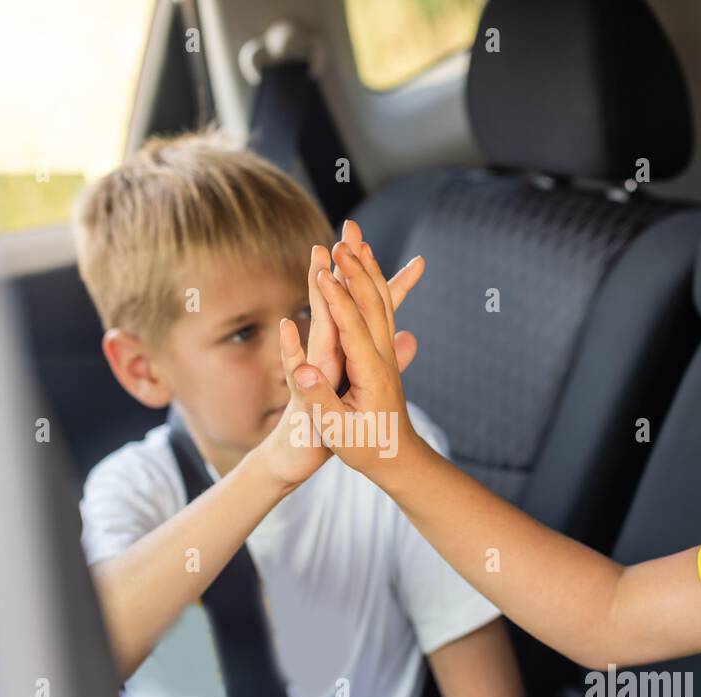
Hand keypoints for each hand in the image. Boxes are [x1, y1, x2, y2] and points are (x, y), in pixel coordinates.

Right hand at [284, 239, 427, 480]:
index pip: (354, 326)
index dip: (337, 297)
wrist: (400, 458)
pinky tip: (363, 275)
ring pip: (380, 302)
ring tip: (358, 242)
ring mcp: (386, 353)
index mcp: (371, 372)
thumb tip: (300, 370)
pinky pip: (380, 312)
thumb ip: (319, 400)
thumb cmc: (366, 449)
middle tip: (345, 235)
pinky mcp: (384, 355)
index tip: (323, 270)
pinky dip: (372, 287)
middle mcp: (381, 356)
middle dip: (358, 267)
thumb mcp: (338, 433)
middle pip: (372, 302)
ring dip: (369, 269)